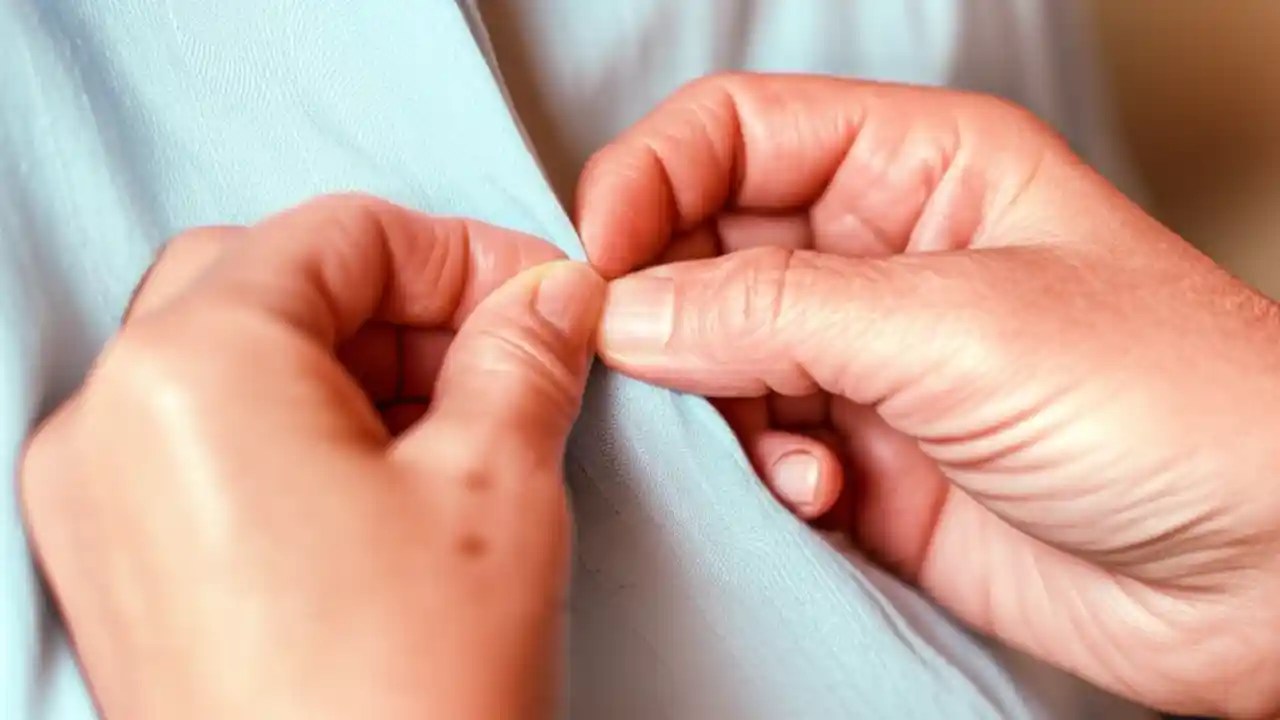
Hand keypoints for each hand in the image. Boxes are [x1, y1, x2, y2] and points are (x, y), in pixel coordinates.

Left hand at [20, 195, 603, 718]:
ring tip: (470, 428)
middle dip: (406, 306)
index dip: (461, 253)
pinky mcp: (118, 569)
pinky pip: (212, 448)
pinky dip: (308, 436)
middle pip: (275, 285)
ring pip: (240, 364)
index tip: (542, 297)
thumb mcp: (499, 486)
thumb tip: (552, 296)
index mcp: (191, 367)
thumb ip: (523, 355)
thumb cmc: (411, 696)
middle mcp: (111, 421)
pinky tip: (400, 487)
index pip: (340, 234)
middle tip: (511, 356)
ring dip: (361, 371)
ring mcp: (99, 503)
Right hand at [577, 74, 1279, 717]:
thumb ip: (775, 312)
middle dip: (665, 309)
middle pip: (706, 248)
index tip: (597, 260)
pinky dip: (763, 476)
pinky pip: (758, 452)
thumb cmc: (1180, 404)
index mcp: (917, 169)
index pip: (733, 134)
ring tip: (788, 448)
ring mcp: (871, 366)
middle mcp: (881, 259)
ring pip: (717, 359)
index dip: (648, 181)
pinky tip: (822, 496)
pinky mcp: (870, 465)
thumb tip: (624, 312)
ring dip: (719, 408)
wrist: (1273, 574)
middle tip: (643, 367)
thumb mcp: (963, 325)